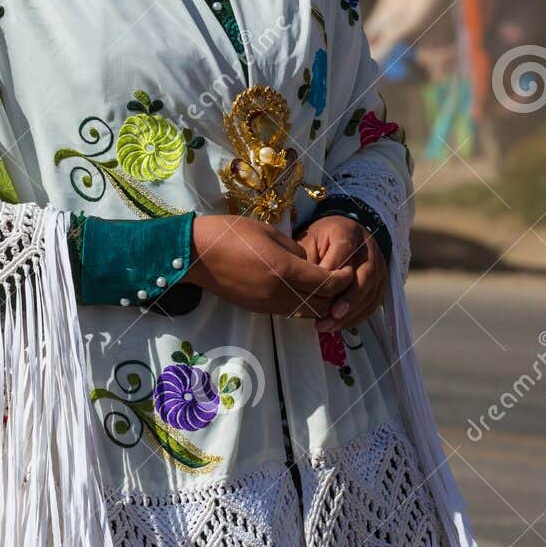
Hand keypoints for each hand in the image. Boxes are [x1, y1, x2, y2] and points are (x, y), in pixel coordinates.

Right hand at [185, 215, 355, 318]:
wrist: (196, 255)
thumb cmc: (231, 234)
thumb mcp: (269, 233)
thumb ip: (295, 251)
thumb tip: (308, 263)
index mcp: (283, 270)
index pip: (325, 283)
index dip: (342, 279)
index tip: (349, 270)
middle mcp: (277, 293)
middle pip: (319, 305)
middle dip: (335, 296)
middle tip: (340, 281)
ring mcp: (266, 304)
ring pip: (305, 313)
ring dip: (318, 304)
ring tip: (323, 289)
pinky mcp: (257, 309)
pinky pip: (288, 312)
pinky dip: (301, 305)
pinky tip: (301, 291)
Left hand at [297, 215, 387, 331]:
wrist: (339, 238)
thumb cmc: (320, 242)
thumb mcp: (309, 243)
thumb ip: (307, 262)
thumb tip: (306, 289)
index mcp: (348, 232)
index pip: (345, 249)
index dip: (333, 270)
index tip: (317, 288)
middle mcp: (369, 249)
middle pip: (366, 274)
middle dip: (350, 297)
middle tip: (333, 314)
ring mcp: (378, 266)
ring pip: (371, 292)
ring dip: (351, 312)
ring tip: (329, 325)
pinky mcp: (379, 283)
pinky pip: (372, 303)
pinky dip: (356, 317)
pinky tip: (338, 325)